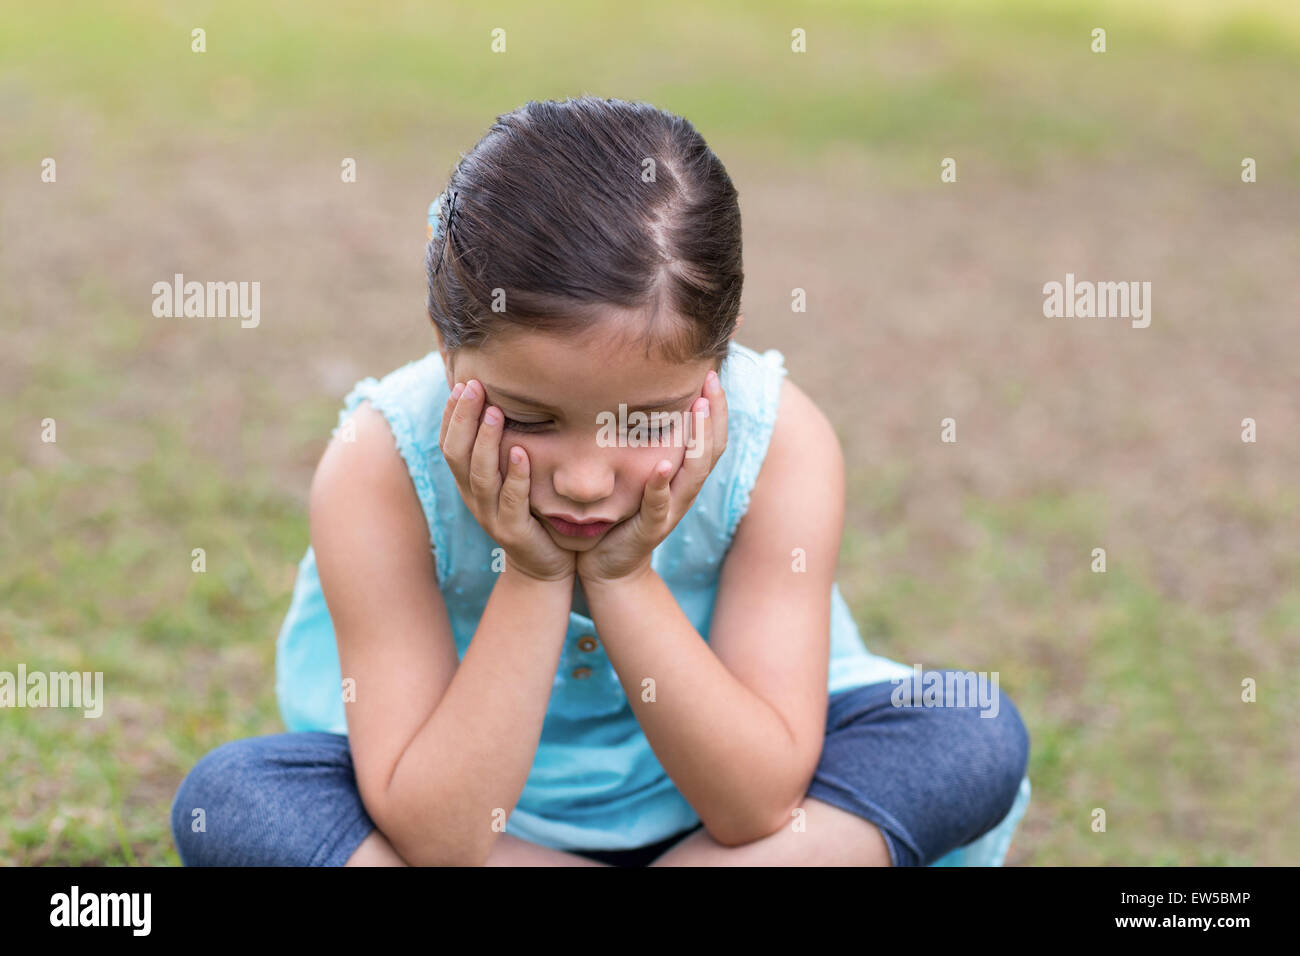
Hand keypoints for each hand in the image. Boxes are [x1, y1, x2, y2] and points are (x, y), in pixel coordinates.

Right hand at [439, 378, 576, 581]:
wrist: (543, 566)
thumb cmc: (530, 512)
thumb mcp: (511, 477)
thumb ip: (504, 447)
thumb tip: (505, 402)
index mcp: (468, 481)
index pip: (450, 443)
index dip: (453, 415)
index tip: (462, 383)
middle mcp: (473, 496)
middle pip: (458, 453)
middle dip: (464, 418)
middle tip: (473, 386)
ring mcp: (490, 515)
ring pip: (480, 474)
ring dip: (486, 440)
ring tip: (494, 411)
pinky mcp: (513, 532)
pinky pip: (511, 501)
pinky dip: (515, 476)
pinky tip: (522, 452)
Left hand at [576, 369, 728, 585]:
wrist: (608, 566)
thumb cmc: (621, 513)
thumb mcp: (636, 473)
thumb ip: (642, 444)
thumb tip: (634, 398)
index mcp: (682, 476)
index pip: (709, 437)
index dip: (716, 407)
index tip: (711, 373)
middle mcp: (683, 492)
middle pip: (711, 450)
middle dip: (715, 414)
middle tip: (712, 380)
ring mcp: (670, 511)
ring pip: (694, 474)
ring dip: (698, 440)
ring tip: (699, 409)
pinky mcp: (650, 530)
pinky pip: (659, 506)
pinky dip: (661, 486)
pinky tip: (662, 465)